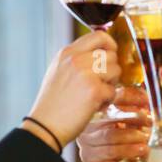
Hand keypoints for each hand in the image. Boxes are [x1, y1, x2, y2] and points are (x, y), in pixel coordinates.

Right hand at [23, 30, 120, 150]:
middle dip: (111, 70)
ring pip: (116, 70)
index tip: (110, 56)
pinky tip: (94, 106)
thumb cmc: (52, 104)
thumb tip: (100, 52)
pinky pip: (113, 91)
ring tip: (97, 95)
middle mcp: (76, 59)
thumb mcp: (58, 71)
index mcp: (67, 52)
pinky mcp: (94, 91)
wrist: (45, 126)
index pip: (99, 35)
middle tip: (101, 83)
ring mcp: (86, 74)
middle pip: (111, 54)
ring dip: (111, 85)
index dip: (110, 45)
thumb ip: (76, 59)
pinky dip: (107, 101)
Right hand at [77, 85, 151, 161]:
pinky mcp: (89, 158)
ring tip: (146, 137)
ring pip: (110, 134)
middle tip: (148, 120)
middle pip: (108, 114)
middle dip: (132, 116)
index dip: (130, 97)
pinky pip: (110, 151)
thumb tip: (148, 101)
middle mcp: (87, 124)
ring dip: (132, 135)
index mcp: (97, 111)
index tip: (147, 101)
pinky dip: (128, 150)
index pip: (111, 97)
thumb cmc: (129, 149)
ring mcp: (85, 141)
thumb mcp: (136, 127)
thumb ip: (138, 113)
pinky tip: (141, 149)